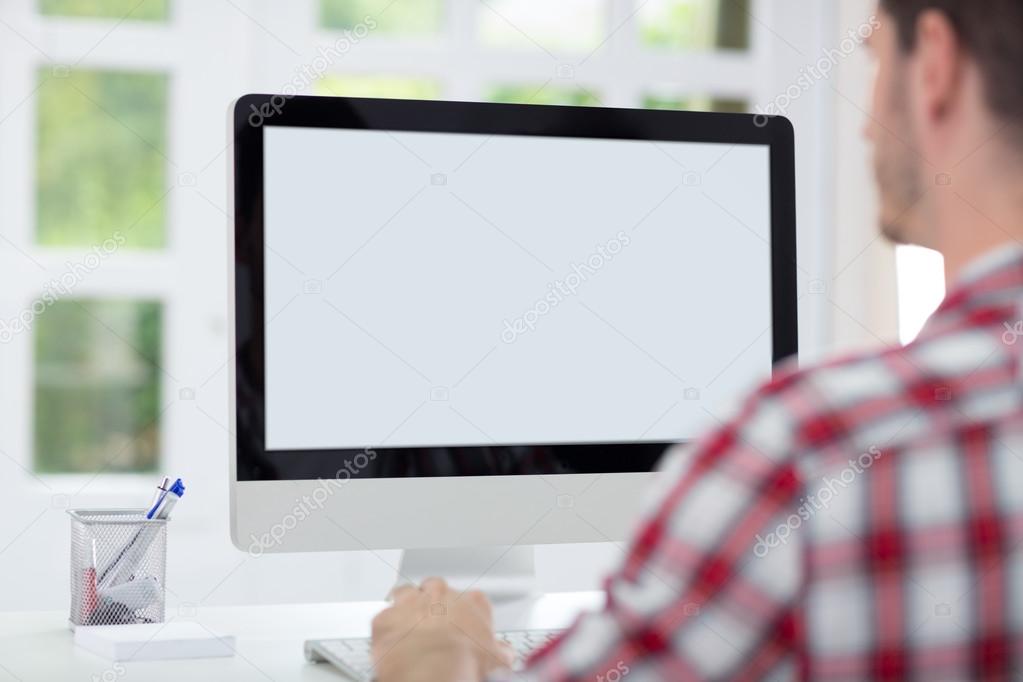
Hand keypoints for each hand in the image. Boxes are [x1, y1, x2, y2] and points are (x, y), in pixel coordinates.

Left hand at [371, 578, 514, 681]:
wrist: (432, 668)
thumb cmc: (464, 659)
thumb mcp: (495, 658)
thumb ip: (500, 650)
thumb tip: (505, 655)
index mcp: (470, 601)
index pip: (470, 600)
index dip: (465, 614)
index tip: (463, 628)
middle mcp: (440, 594)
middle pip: (435, 591)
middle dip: (434, 605)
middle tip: (436, 627)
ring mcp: (410, 603)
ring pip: (405, 595)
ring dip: (406, 608)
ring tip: (409, 628)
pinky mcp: (386, 618)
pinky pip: (383, 619)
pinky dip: (386, 630)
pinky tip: (392, 642)